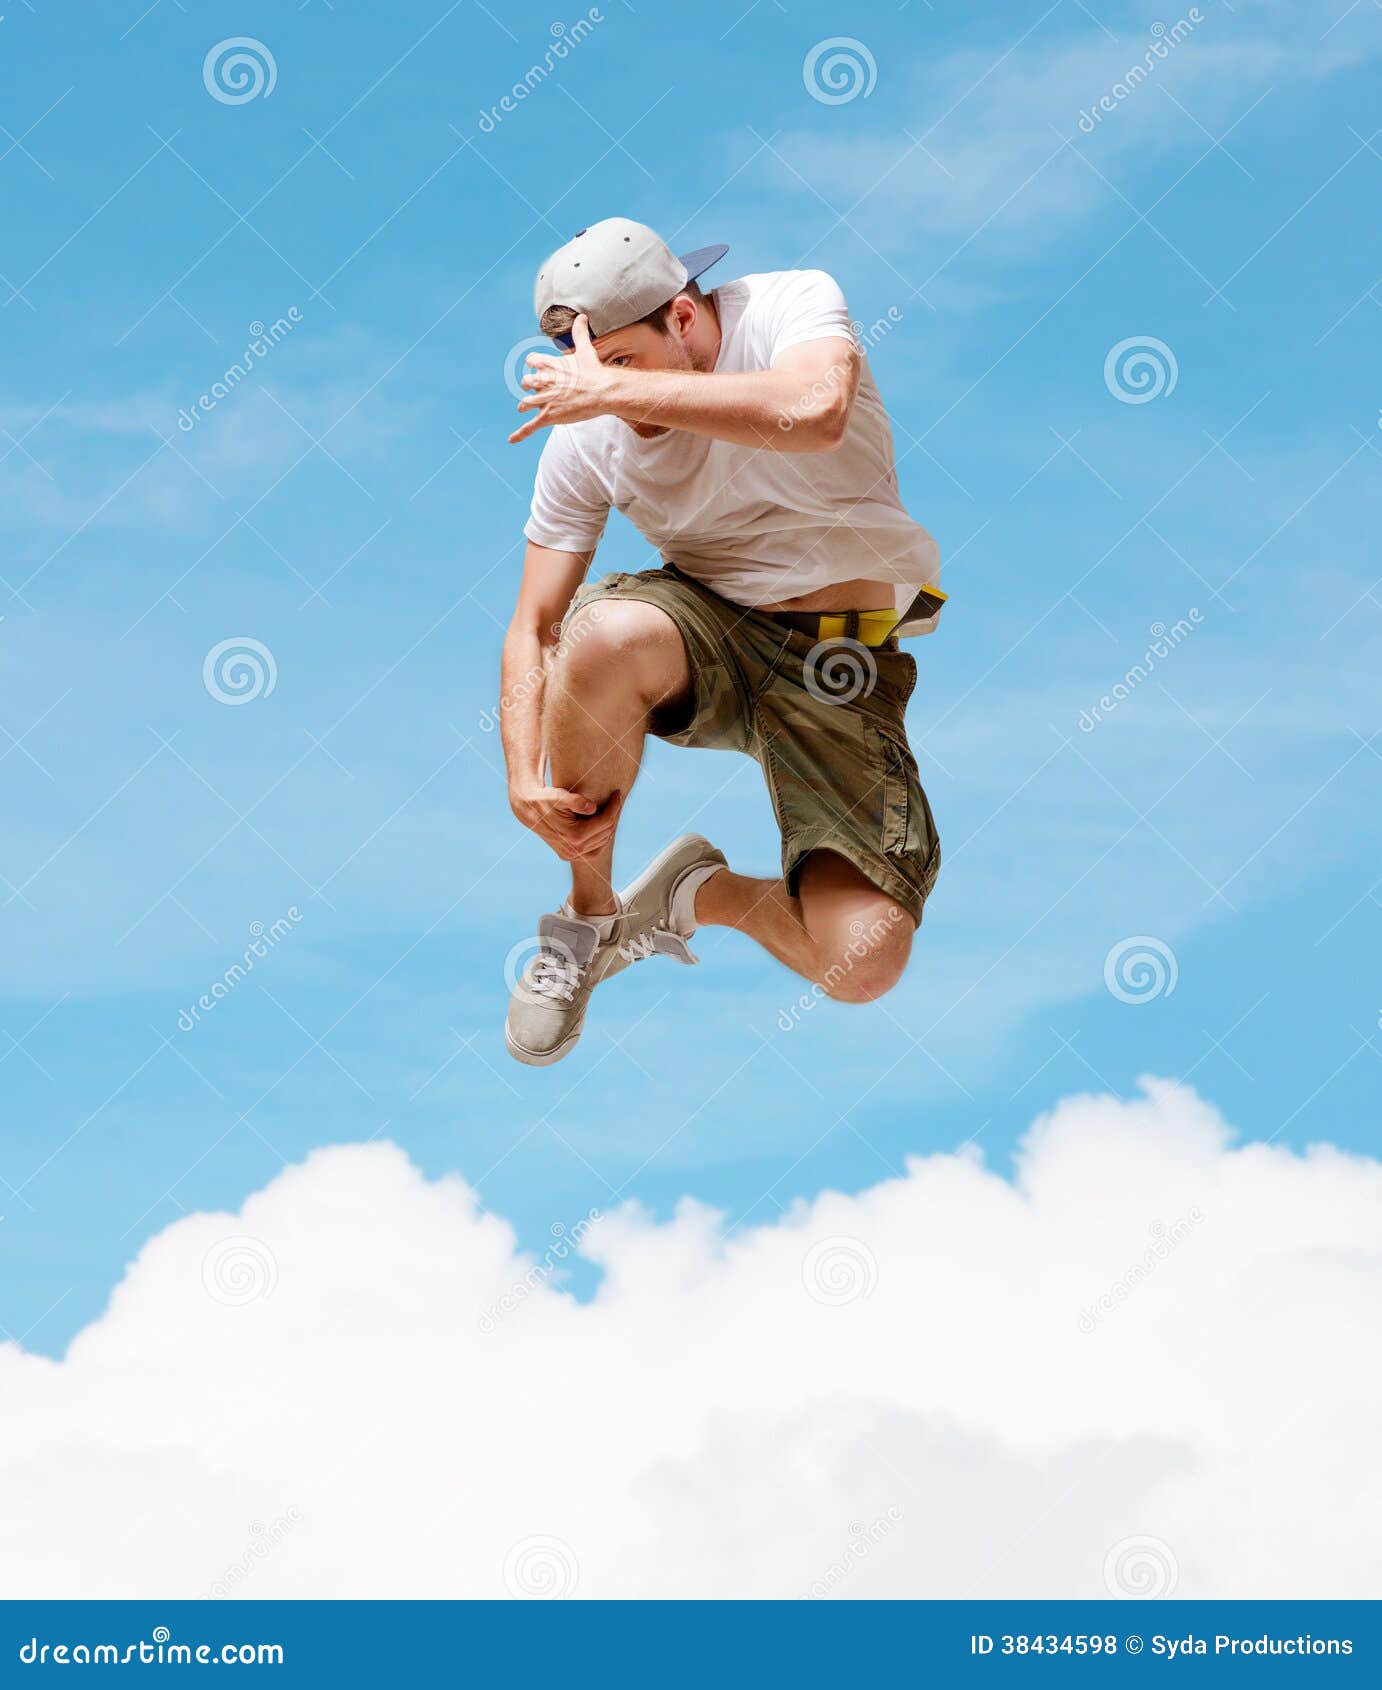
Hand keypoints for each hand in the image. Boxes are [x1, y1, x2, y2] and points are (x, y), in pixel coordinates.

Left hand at [508, 315, 616, 444]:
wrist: (602, 391)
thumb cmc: (594, 371)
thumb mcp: (585, 349)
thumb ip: (579, 333)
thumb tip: (582, 316)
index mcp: (549, 365)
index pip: (531, 362)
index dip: (534, 366)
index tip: (536, 368)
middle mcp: (543, 381)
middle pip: (526, 383)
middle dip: (530, 386)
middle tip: (536, 390)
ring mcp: (544, 399)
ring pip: (526, 403)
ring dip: (526, 405)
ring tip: (526, 407)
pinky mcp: (548, 416)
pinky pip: (530, 426)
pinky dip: (520, 434)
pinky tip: (511, 440)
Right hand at [509, 781, 622, 861]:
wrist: (530, 811)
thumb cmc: (546, 799)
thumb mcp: (560, 796)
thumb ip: (575, 801)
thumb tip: (592, 807)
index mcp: (574, 836)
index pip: (605, 822)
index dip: (614, 806)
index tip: (617, 794)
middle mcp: (574, 849)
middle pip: (606, 832)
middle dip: (613, 815)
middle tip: (615, 800)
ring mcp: (571, 855)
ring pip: (602, 842)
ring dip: (609, 827)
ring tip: (610, 811)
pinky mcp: (569, 856)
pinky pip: (594, 852)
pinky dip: (601, 840)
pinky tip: (602, 827)